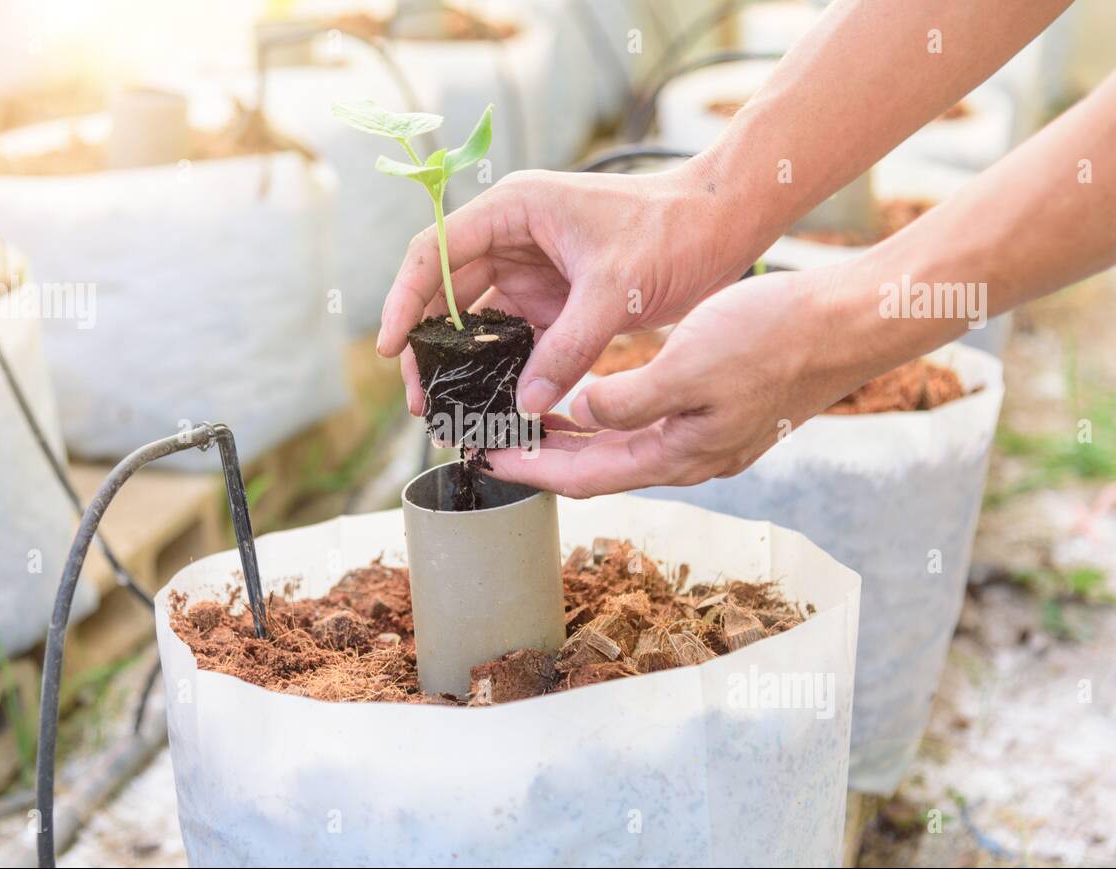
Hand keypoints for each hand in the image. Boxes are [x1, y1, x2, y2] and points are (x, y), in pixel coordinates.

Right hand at [378, 161, 740, 415]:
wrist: (724, 227)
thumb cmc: (672, 232)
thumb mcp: (615, 288)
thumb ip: (569, 347)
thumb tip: (526, 405)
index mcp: (515, 210)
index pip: (435, 251)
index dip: (405, 300)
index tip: (391, 349)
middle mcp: (513, 238)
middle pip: (445, 294)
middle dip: (429, 348)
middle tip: (421, 401)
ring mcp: (533, 271)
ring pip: (477, 323)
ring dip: (462, 365)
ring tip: (449, 412)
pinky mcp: (556, 301)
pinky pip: (516, 339)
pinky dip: (503, 371)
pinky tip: (493, 405)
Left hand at [485, 269, 868, 497]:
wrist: (845, 324)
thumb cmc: (773, 339)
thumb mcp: (690, 365)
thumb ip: (630, 399)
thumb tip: (581, 411)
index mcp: (676, 455)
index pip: (582, 478)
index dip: (529, 469)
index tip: (484, 455)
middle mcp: (686, 457)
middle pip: (595, 469)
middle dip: (540, 456)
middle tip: (490, 438)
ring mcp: (703, 438)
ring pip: (618, 449)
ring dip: (571, 438)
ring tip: (526, 418)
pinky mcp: (715, 414)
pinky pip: (643, 426)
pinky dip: (606, 417)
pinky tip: (588, 395)